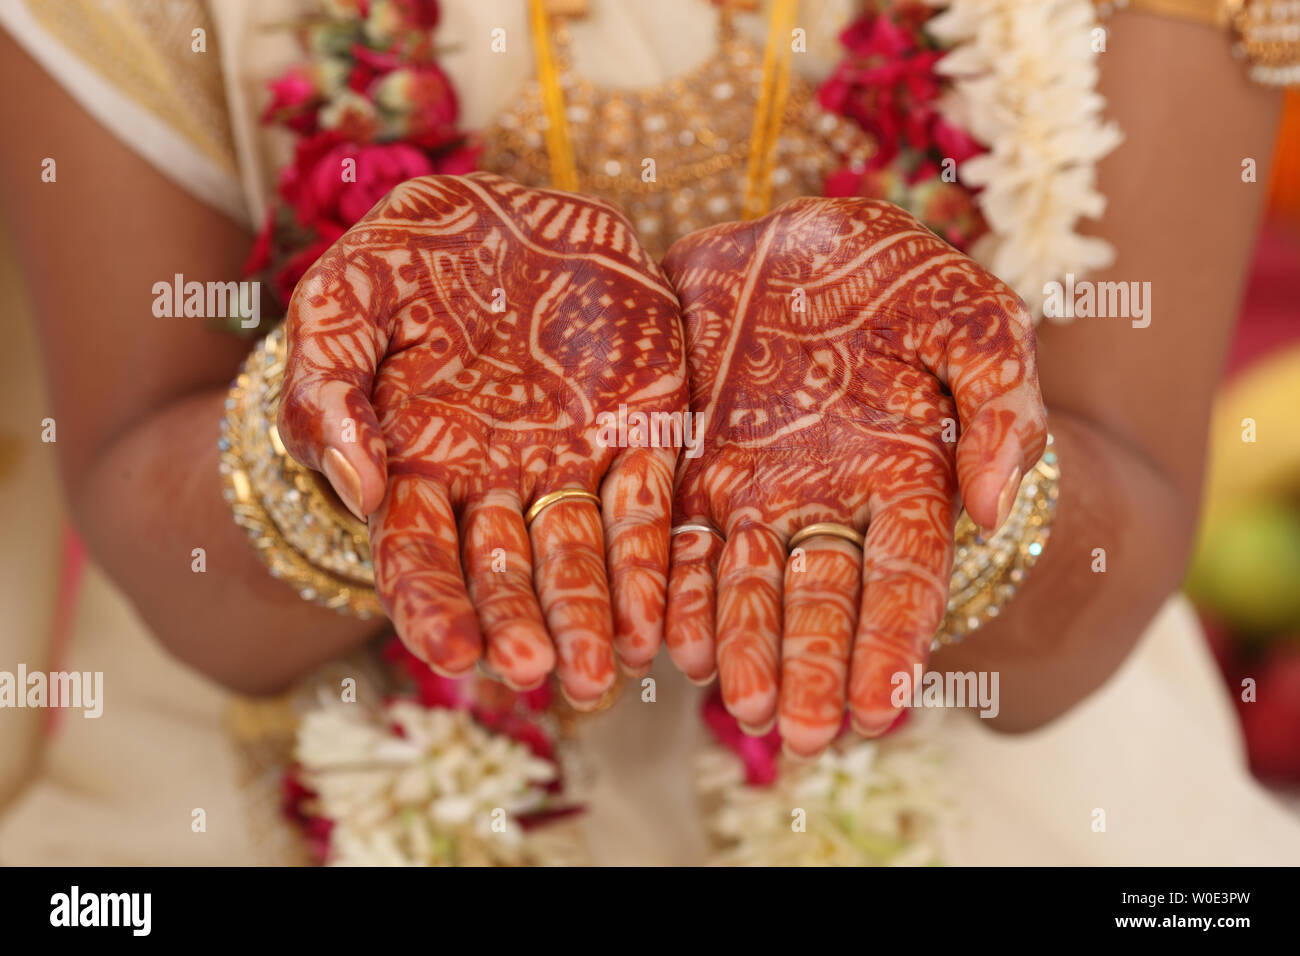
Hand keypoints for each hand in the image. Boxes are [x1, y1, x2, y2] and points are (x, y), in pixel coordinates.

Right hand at [277, 173, 686, 706]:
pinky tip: (654, 619)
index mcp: (417, 469)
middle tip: (533, 671)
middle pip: (505, 574)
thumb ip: (330, 395)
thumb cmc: (408, 260)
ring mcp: (570, 464)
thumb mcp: (341, 302)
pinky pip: (646, 505)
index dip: (432, 607)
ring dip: (590, 617)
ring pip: (580, 557)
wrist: (505, 211)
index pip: (417, 558)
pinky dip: (649, 563)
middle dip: (519, 626)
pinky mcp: (637, 433)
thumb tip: (362, 491)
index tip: (453, 652)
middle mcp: (495, 485)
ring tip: (601, 672)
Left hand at [661, 197, 1046, 753]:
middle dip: (813, 669)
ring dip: (744, 649)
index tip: (884, 709)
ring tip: (743, 707)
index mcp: (903, 477)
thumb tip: (992, 508)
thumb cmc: (892, 277)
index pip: (904, 577)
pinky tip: (676, 644)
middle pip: (821, 599)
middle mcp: (826, 502)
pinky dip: (675, 594)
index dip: (894, 644)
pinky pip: (676, 543)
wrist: (792, 239)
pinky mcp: (687, 470)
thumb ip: (999, 405)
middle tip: (805, 735)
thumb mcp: (970, 314)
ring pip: (746, 586)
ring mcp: (753, 492)